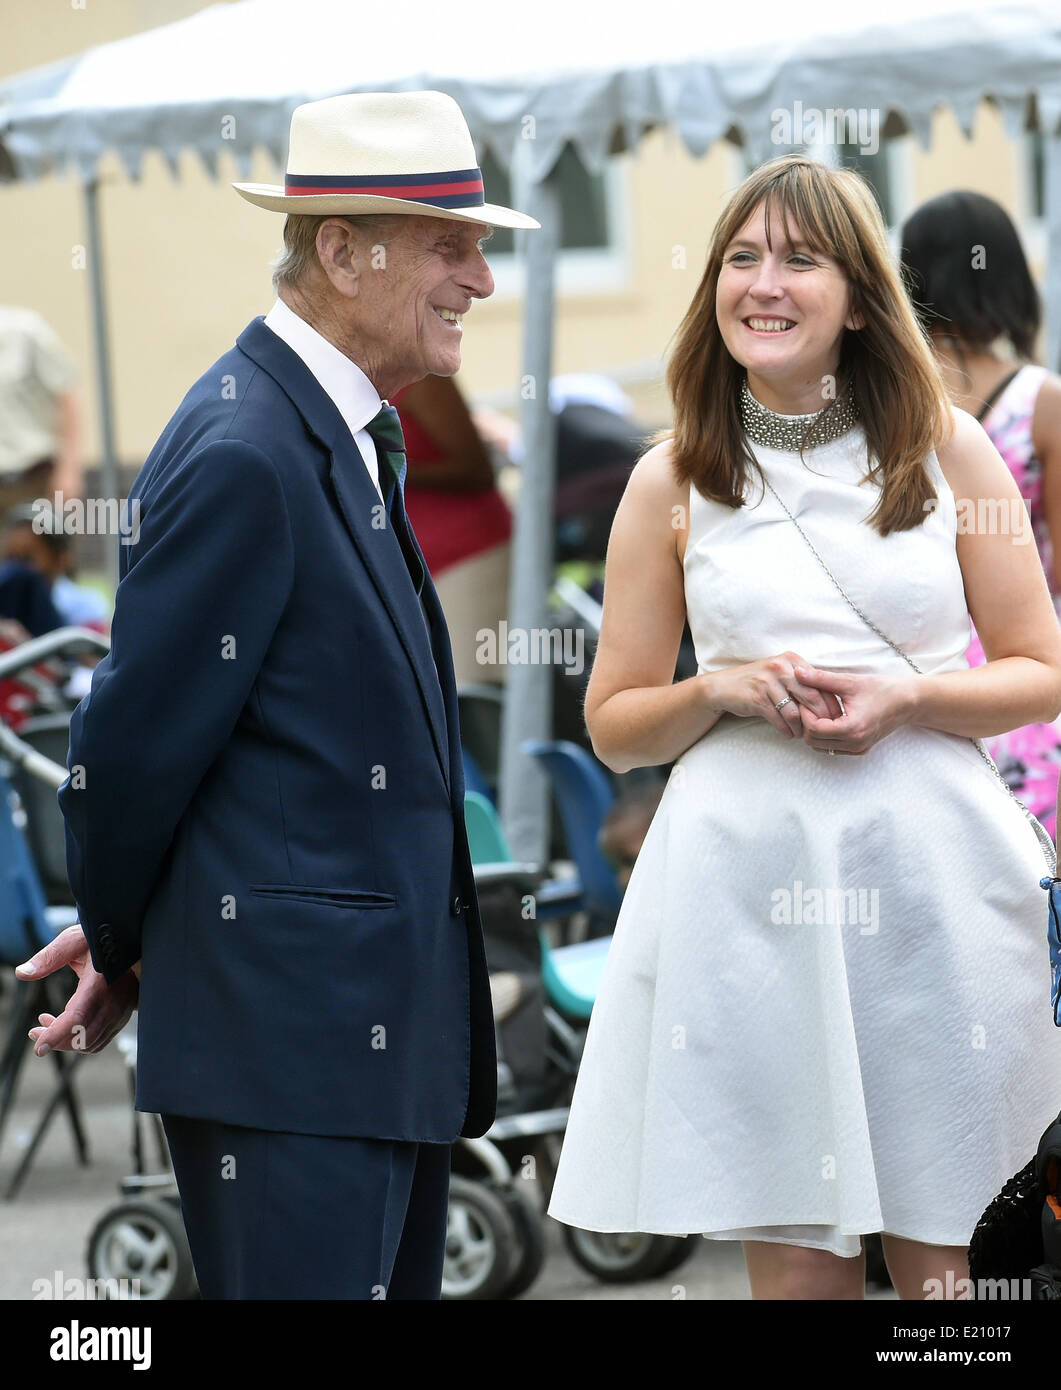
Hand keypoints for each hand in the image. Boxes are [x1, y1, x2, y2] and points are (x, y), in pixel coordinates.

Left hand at [15, 924, 138, 1055]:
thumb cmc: (103, 939)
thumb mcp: (75, 940)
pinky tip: (67, 1026)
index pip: (77, 1019)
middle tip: (35, 1032)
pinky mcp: (122, 1016)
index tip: (38, 1048)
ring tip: (47, 1025)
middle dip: (55, 1042)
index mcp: (100, 983)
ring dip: (65, 1042)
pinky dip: (80, 1041)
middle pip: (82, 1038)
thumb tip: (21, 973)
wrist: (134, 943)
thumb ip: (49, 957)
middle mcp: (114, 1002)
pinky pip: (100, 1040)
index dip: (56, 1036)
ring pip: (90, 1043)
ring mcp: (120, 1012)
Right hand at [709, 651, 844, 738]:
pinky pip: (779, 719)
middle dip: (819, 718)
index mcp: (792, 660)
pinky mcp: (757, 697)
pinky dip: (786, 730)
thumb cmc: (758, 684)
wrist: (723, 687)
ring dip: (800, 728)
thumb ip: (802, 684)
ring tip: (801, 734)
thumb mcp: (780, 676)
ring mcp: (768, 681)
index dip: (830, 704)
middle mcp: (781, 667)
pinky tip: (787, 734)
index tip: (834, 719)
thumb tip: (829, 705)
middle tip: (822, 731)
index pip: (820, 684)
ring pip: (795, 712)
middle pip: (811, 697)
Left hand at [793, 664, 917, 754]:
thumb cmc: (882, 689)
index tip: (803, 699)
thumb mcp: (850, 681)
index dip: (804, 714)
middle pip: (813, 741)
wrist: (908, 701)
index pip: (814, 729)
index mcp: (853, 728)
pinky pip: (832, 748)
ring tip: (817, 710)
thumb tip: (797, 672)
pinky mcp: (860, 748)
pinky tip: (828, 718)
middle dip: (806, 723)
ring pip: (821, 747)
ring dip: (814, 731)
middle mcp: (855, 744)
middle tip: (807, 705)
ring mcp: (858, 749)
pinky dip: (825, 736)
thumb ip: (821, 678)